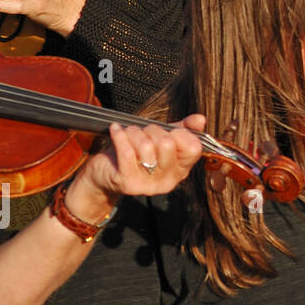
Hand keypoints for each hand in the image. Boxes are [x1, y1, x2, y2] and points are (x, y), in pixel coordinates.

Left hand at [63, 114, 207, 221]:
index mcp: (180, 171)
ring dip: (134, 133)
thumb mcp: (160, 140)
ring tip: (128, 134)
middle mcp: (168, 181)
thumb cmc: (134, 155)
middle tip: (143, 133)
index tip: (168, 131)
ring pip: (146, 146)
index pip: (194, 148)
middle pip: (168, 143)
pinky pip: (127, 152)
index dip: (181, 133)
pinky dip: (120, 135)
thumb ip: (182, 130)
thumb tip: (201, 119)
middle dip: (152, 130)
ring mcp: (148, 184)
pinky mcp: (128, 182)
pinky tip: (116, 129)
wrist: (104, 174)